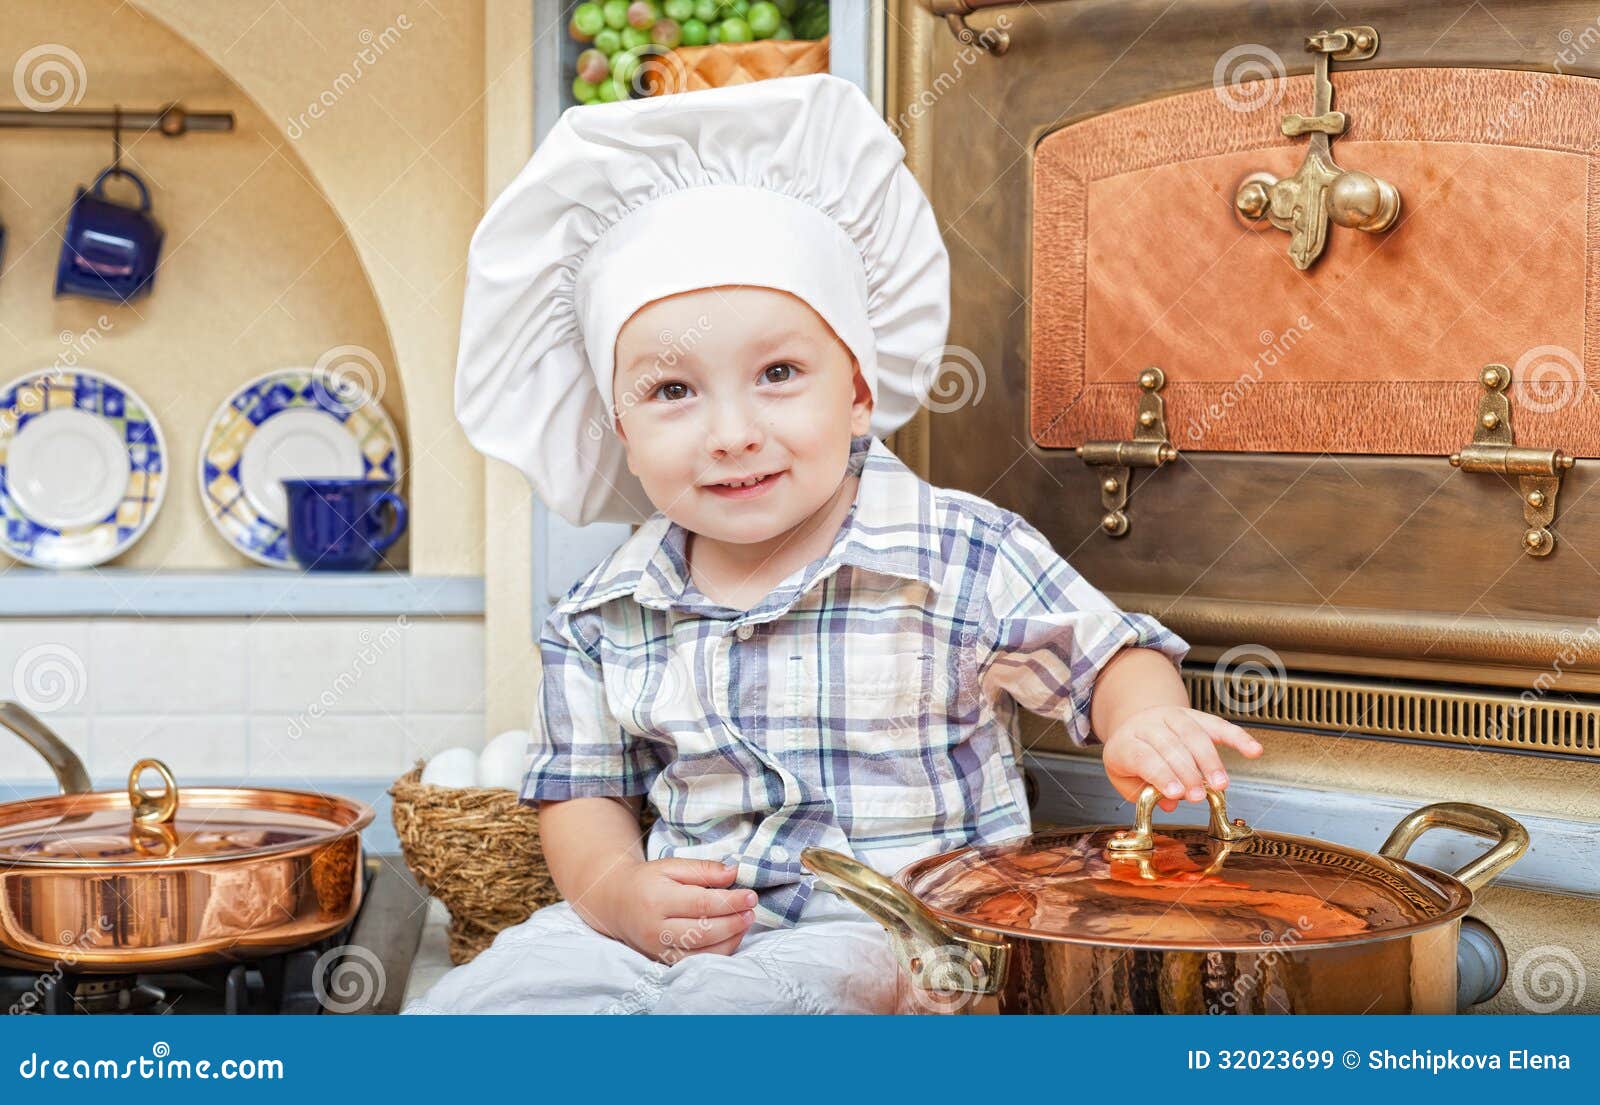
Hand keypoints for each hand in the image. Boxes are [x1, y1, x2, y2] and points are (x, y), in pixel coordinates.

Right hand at [586, 856, 757, 962]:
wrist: (615, 903)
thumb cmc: (647, 881)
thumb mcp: (671, 866)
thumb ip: (703, 869)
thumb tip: (734, 873)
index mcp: (656, 901)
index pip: (701, 905)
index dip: (730, 902)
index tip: (750, 896)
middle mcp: (655, 930)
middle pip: (704, 931)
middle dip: (734, 922)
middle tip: (752, 910)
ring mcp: (658, 950)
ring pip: (702, 953)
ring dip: (730, 939)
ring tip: (744, 922)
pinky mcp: (662, 962)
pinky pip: (696, 962)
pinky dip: (718, 952)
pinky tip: (730, 937)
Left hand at [1101, 705, 1262, 811]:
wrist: (1134, 725)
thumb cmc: (1132, 756)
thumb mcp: (1124, 778)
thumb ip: (1143, 792)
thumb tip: (1170, 803)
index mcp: (1126, 742)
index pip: (1143, 757)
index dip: (1161, 774)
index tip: (1177, 793)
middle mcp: (1148, 725)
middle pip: (1171, 746)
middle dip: (1188, 772)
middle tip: (1199, 795)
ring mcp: (1171, 717)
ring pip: (1193, 734)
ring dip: (1210, 760)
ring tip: (1220, 784)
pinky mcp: (1194, 715)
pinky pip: (1218, 724)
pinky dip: (1238, 737)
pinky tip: (1253, 750)